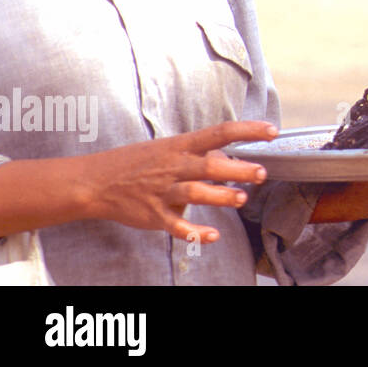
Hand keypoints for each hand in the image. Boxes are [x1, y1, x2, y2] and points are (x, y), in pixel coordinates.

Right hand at [78, 120, 276, 242]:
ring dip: (221, 196)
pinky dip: (195, 233)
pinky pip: (177, 225)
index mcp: (181, 146)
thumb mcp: (168, 148)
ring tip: (242, 199)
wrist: (95, 181)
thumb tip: (233, 160)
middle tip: (262, 173)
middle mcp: (174, 166)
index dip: (248, 130)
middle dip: (238, 170)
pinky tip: (213, 236)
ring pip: (196, 193)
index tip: (272, 131)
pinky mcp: (154, 215)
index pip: (220, 132)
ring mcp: (163, 191)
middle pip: (210, 165)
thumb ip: (200, 154)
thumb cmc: (138, 162)